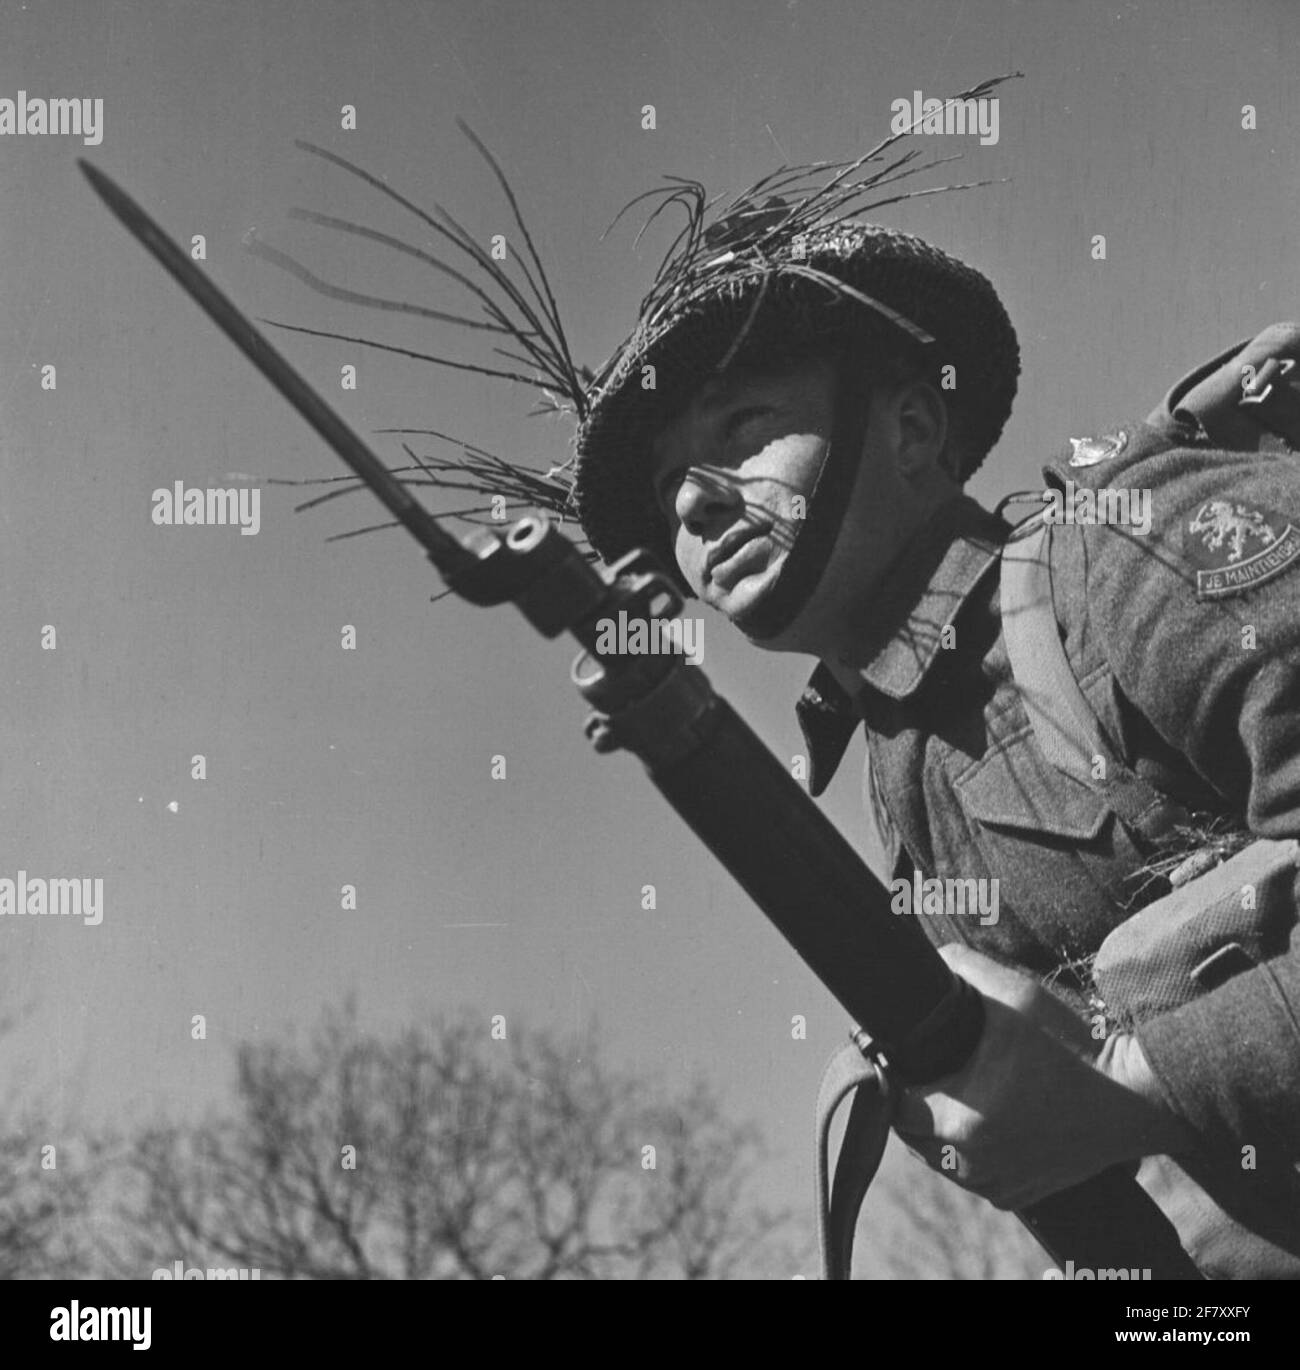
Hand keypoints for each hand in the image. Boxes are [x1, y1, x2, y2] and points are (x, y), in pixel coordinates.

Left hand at [892, 944, 1195, 1208]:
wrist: (1134, 1098)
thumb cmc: (1073, 1047)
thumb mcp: (1016, 996)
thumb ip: (963, 968)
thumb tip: (931, 959)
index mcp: (961, 1118)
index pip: (895, 1107)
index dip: (895, 1079)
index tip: (904, 1059)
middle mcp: (973, 1162)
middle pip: (915, 1137)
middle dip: (917, 1103)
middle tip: (934, 1071)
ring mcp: (996, 1183)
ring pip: (943, 1160)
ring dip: (942, 1132)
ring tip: (961, 1093)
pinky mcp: (1019, 1194)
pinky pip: (976, 1176)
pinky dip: (974, 1154)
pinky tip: (989, 1120)